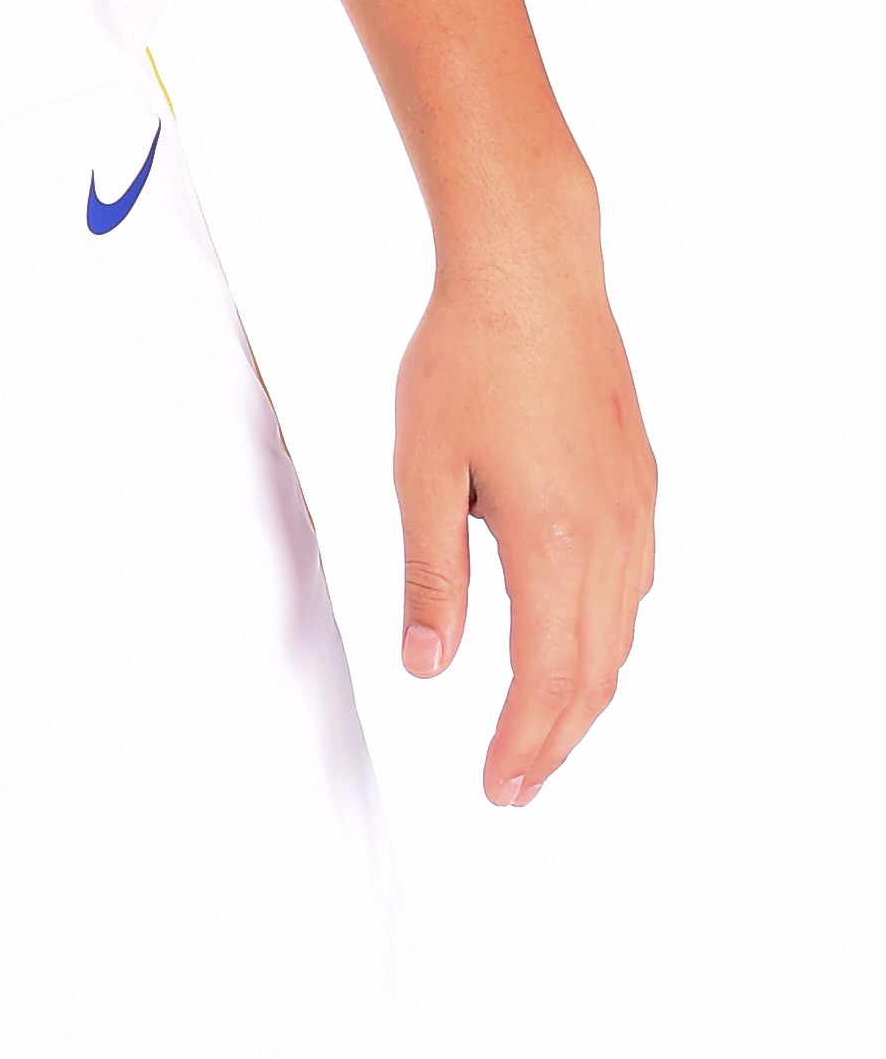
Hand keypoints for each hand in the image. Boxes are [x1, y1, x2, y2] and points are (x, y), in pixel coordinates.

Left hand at [393, 204, 656, 804]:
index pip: (546, 675)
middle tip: (518, 785)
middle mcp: (609, 532)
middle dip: (556, 736)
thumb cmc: (466, 355)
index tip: (500, 788)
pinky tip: (582, 640)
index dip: (524, 741)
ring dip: (586, 691)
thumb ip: (429, 575)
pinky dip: (608, 634)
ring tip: (546, 730)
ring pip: (621, 631)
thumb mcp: (422, 469)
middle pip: (593, 669)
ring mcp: (633, 506)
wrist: (531, 269)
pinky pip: (633, 584)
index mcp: (552, 539)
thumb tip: (428, 666)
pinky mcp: (637, 479)